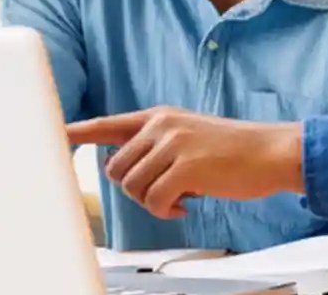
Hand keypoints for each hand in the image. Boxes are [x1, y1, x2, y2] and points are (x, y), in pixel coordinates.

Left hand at [65, 106, 303, 219]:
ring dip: (153, 202)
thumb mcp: (188, 134)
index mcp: (158, 117)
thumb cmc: (233, 150)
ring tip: (179, 197)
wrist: (271, 151)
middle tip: (164, 193)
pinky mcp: (186, 166)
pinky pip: (155, 201)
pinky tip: (186, 205)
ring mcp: (173, 144)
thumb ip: (156, 145)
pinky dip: (167, 211)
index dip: (79, 131)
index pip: (108, 124)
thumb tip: (126, 170)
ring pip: (133, 186)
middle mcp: (160, 125)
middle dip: (134, 189)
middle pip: (115, 168)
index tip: (56, 135)